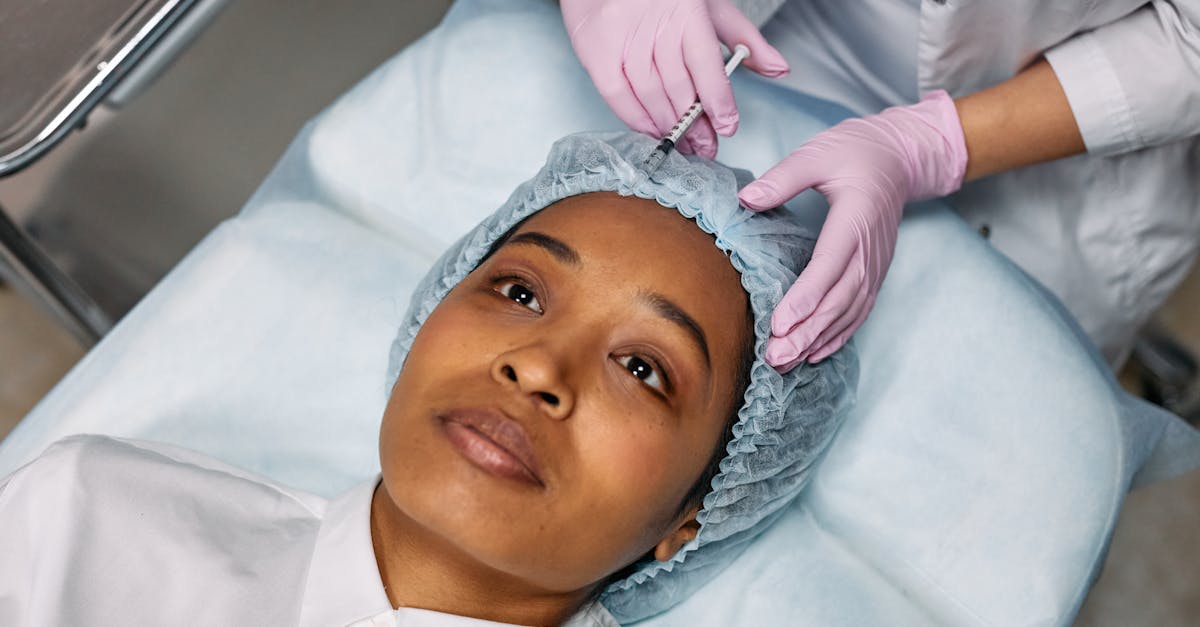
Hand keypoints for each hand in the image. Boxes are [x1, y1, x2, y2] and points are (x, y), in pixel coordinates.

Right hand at [561, 0, 788, 158]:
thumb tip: (779, 69)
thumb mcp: (710, 6)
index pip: (705, 65)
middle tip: (706, 146)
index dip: (718, 101)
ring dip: (668, 126)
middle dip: (695, 124)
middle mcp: (654, 25)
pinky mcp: (596, 51)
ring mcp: (623, 39)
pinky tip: (651, 130)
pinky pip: (617, 95)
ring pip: (650, 95)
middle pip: (679, 87)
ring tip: (682, 142)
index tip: (727, 126)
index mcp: (686, 11)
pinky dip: (635, 118)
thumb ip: (744, 38)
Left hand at [737, 90, 968, 370]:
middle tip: (775, 357)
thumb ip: (784, 177)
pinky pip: (859, 310)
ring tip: (786, 362)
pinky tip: (815, 353)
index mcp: (855, 219)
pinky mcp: (875, 272)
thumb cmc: (856, 152)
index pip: (829, 266)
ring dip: (818, 340)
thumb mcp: (818, 154)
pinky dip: (838, 335)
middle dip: (807, 332)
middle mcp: (869, 249)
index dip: (805, 298)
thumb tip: (746, 199)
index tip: (779, 324)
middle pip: (839, 299)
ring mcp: (875, 264)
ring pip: (849, 312)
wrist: (900, 156)